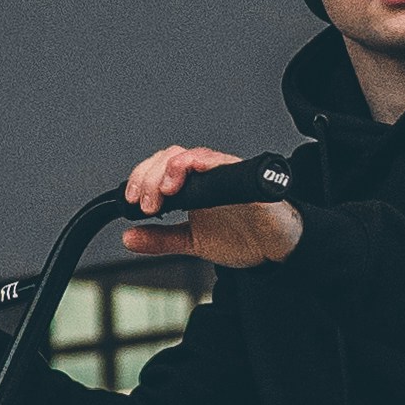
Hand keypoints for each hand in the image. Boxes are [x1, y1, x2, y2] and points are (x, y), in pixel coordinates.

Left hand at [120, 145, 304, 269]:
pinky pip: (229, 165)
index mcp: (192, 185)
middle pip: (172, 156)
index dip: (141, 178)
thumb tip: (129, 236)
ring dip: (175, 167)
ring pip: (196, 155)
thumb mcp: (192, 242)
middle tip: (145, 203)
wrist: (276, 249)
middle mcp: (208, 174)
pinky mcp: (248, 181)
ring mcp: (228, 175)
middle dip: (151, 176)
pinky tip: (196, 168)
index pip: (159, 167)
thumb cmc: (242, 236)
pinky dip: (211, 163)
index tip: (130, 201)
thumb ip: (161, 238)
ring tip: (164, 191)